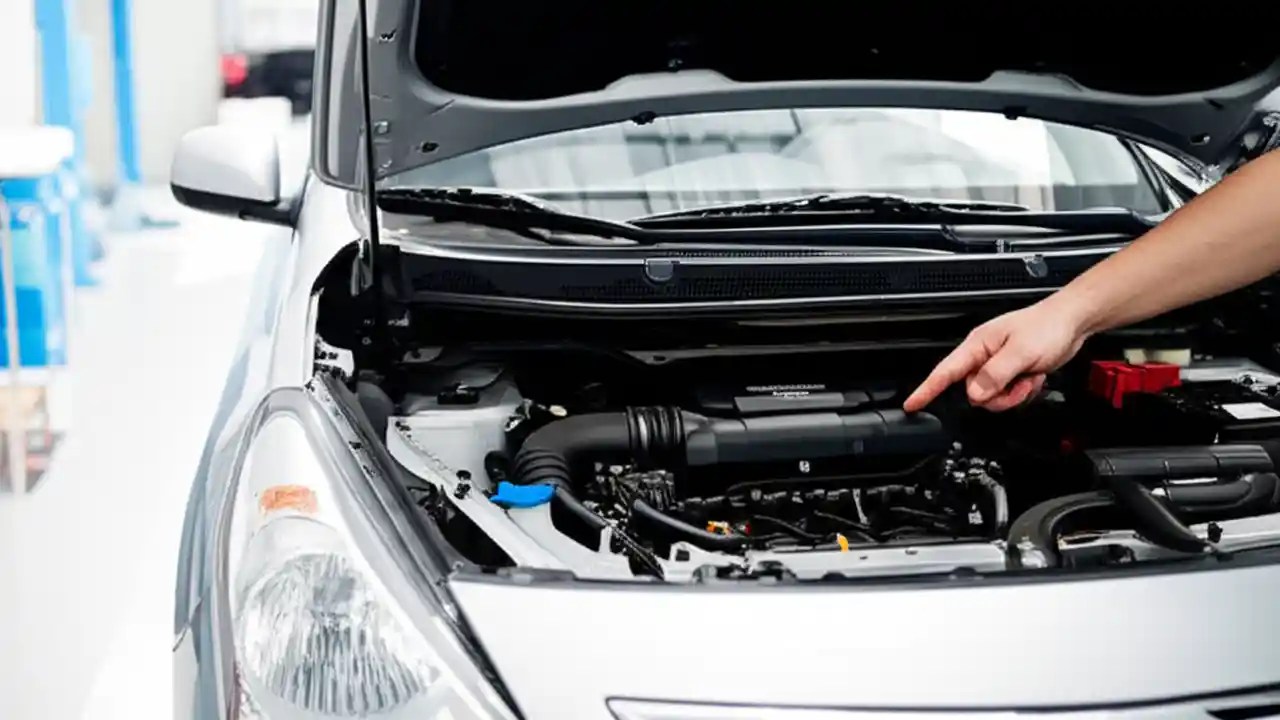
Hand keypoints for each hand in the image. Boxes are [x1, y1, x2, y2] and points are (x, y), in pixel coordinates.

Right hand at [903, 300, 1089, 412]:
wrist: (1071, 322)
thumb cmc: (1047, 326)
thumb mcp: (1021, 352)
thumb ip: (995, 374)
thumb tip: (975, 394)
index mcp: (978, 345)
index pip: (944, 372)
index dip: (926, 389)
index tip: (911, 404)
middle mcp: (983, 356)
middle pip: (974, 393)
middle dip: (997, 396)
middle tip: (1018, 384)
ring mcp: (997, 365)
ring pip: (991, 397)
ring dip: (1012, 395)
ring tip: (1027, 378)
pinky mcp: (1011, 372)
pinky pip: (1007, 395)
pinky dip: (1021, 392)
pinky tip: (1032, 377)